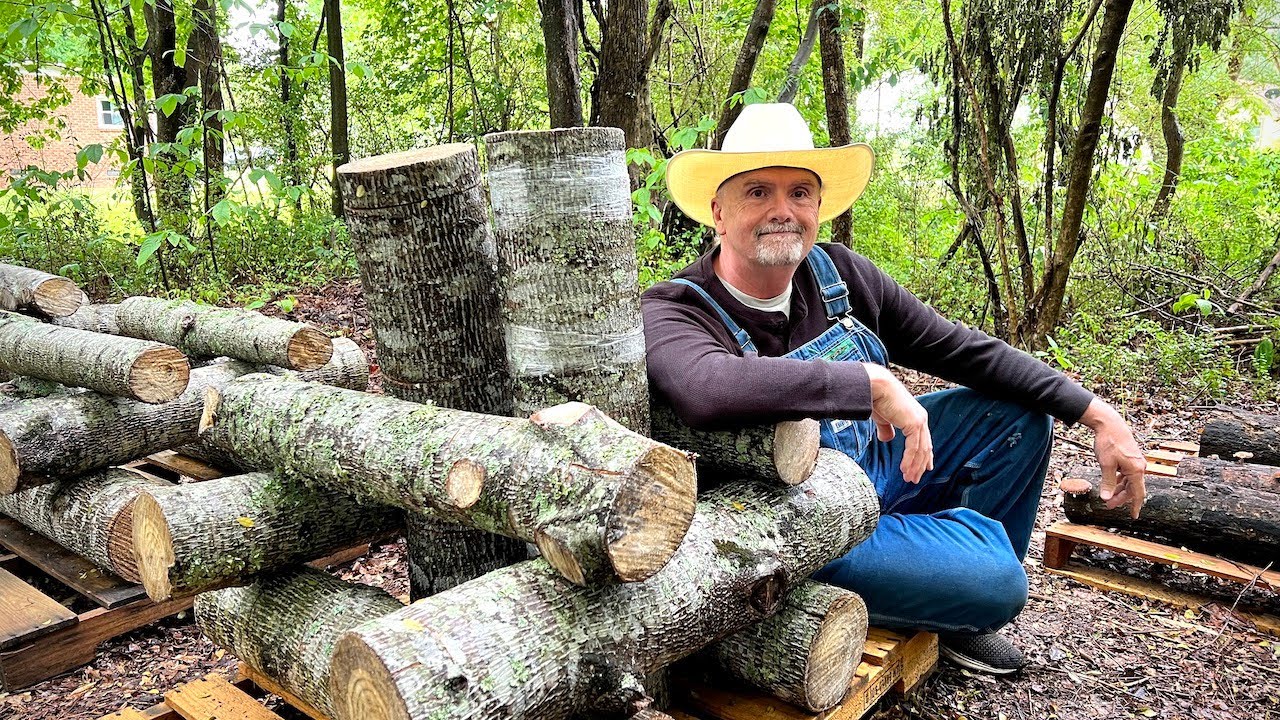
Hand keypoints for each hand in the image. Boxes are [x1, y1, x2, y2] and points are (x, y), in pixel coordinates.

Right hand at [865, 364, 933, 483]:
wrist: (875, 387)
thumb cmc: (877, 398)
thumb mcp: (883, 418)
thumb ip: (886, 429)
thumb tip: (886, 439)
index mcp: (915, 416)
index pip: (923, 439)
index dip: (924, 455)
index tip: (924, 468)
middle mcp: (920, 419)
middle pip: (925, 447)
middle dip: (920, 464)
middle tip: (915, 478)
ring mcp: (919, 421)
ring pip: (920, 450)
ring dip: (915, 466)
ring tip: (909, 478)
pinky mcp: (914, 424)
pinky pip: (914, 448)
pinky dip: (910, 460)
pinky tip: (905, 470)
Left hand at [1079, 398, 1145, 518]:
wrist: (1109, 424)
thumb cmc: (1109, 443)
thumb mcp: (1106, 465)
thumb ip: (1108, 482)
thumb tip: (1107, 498)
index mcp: (1136, 470)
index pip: (1138, 493)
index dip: (1135, 506)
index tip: (1133, 516)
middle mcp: (1139, 467)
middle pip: (1133, 489)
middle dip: (1121, 498)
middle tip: (1108, 505)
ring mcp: (1135, 462)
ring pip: (1129, 481)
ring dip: (1120, 490)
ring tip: (1108, 497)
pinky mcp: (1130, 458)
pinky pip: (1127, 474)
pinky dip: (1120, 481)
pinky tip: (1112, 483)